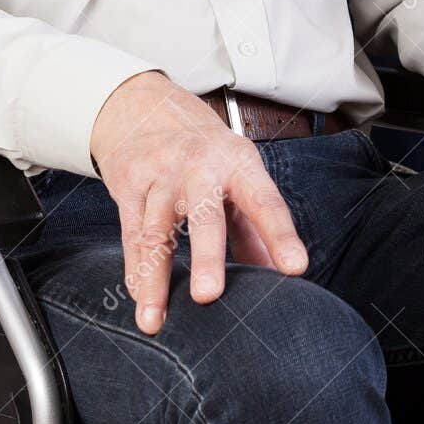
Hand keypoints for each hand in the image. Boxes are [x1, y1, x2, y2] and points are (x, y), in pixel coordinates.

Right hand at [89, 72, 307, 333]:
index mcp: (238, 164)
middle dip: (207, 255)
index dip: (280, 236)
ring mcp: (160, 175)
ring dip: (155, 278)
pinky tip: (140, 298)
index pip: (265, 201)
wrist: (144, 105)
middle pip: (204, 214)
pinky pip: (131, 234)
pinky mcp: (128, 184)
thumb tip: (275, 277)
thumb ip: (255, 227)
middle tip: (208, 296)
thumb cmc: (203, 150)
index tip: (295, 269)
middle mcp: (199, 166)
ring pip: (156, 231)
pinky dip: (135, 269)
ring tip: (155, 318)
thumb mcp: (239, 174)